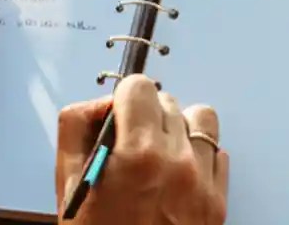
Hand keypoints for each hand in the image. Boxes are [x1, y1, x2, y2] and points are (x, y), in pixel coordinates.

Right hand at [57, 75, 227, 224]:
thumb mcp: (69, 186)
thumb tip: (103, 103)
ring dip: (180, 129)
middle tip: (132, 145)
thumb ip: (78, 129)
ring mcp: (202, 182)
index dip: (123, 100)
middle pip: (169, 102)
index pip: (139, 87)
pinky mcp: (219, 201)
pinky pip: (218, 152)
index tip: (118, 118)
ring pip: (200, 119)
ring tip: (161, 154)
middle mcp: (176, 163)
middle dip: (147, 117)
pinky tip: (178, 177)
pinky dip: (199, 156)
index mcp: (135, 156)